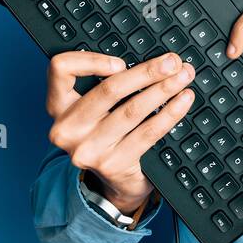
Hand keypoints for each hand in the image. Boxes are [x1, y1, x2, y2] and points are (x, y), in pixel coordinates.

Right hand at [46, 50, 195, 213]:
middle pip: (109, 89)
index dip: (91, 60)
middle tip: (172, 62)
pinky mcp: (113, 164)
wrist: (113, 182)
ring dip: (164, 89)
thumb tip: (150, 59)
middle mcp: (67, 129)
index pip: (61, 69)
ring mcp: (89, 149)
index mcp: (58, 106)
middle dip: (147, 72)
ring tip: (183, 77)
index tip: (121, 61)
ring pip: (132, 109)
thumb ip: (104, 83)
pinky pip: (148, 132)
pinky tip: (183, 100)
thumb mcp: (93, 108)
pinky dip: (171, 113)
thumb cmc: (105, 133)